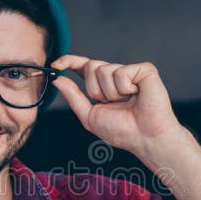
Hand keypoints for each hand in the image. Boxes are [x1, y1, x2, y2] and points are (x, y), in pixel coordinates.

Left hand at [50, 54, 180, 155]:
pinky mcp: (144, 70)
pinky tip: (137, 95)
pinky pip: (121, 72)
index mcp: (102, 85)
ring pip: (104, 70)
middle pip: (91, 66)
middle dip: (95, 89)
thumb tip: (57, 80)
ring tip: (127, 102)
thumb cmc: (121, 131)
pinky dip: (124, 88)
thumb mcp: (89, 116)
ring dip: (111, 93)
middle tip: (112, 103)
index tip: (56, 65)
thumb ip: (73, 96)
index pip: (83, 67)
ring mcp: (130, 71)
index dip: (69, 61)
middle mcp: (115, 75)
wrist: (144, 137)